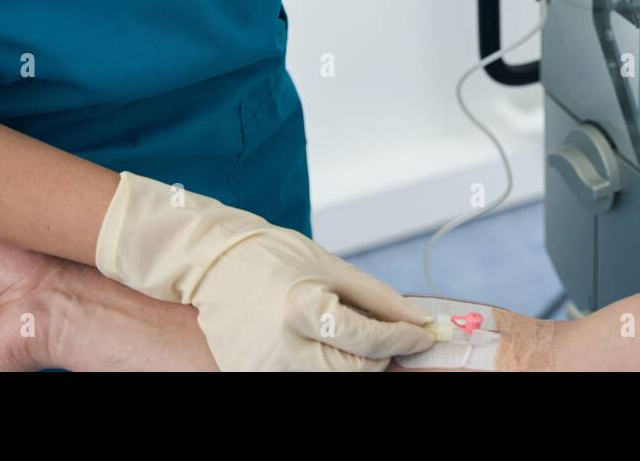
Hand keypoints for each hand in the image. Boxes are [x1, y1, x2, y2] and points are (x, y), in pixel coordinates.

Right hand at [95, 172, 435, 370]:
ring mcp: (265, 369)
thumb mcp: (334, 268)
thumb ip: (380, 299)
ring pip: (333, 382)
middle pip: (356, 371)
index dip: (404, 338)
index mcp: (303, 310)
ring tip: (348, 336)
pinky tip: (322, 345)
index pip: (370, 340)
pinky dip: (324, 367)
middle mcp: (283, 347)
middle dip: (380, 356)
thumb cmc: (273, 257)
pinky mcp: (252, 378)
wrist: (216, 264)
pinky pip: (304, 380)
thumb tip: (418, 321)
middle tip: (390, 336)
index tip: (423, 334)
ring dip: (353, 365)